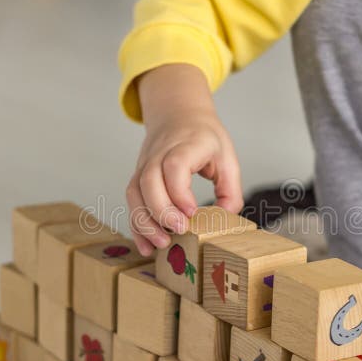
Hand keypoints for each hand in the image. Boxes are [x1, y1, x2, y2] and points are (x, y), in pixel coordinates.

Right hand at [126, 64, 242, 255]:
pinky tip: (146, 245)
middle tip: (179, 231)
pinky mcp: (138, 177)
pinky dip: (136, 225)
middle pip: (149, 181)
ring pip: (135, 193)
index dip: (179, 192)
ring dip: (144, 221)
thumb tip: (224, 219)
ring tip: (162, 244)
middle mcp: (160, 153)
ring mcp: (145, 164)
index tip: (192, 212)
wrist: (178, 115)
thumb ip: (230, 190)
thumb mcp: (227, 157)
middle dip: (161, 211)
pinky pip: (131, 201)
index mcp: (187, 144)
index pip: (174, 166)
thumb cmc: (204, 137)